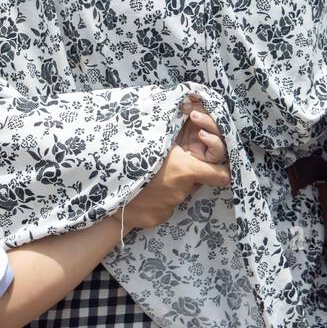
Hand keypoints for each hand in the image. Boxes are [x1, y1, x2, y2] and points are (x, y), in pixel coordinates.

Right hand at [123, 100, 230, 230]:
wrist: (105, 187)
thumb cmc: (131, 156)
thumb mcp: (156, 138)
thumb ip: (178, 131)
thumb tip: (192, 109)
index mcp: (185, 171)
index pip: (221, 176)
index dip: (221, 170)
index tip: (216, 166)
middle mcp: (181, 191)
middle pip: (196, 181)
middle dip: (187, 172)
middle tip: (168, 163)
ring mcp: (169, 207)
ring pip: (178, 193)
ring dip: (169, 184)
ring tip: (150, 175)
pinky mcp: (157, 218)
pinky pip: (164, 206)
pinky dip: (157, 198)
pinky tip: (143, 189)